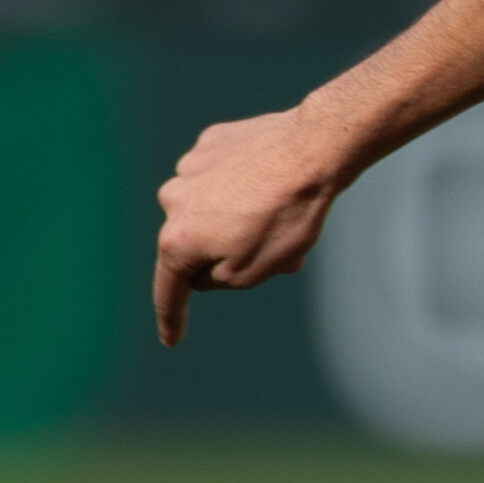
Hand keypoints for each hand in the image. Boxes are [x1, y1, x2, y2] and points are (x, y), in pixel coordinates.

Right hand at [151, 107, 356, 344]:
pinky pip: (222, 176)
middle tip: (276, 251)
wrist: (312, 150)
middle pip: (196, 245)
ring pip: (210, 209)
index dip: (172, 319)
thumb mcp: (251, 273)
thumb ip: (215, 280)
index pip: (170, 289)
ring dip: (238, 219)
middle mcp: (172, 201)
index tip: (171, 339)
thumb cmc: (285, 218)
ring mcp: (190, 167)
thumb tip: (202, 265)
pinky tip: (272, 180)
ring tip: (281, 214)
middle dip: (230, 253)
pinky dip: (243, 184)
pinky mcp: (211, 143)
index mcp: (177, 240)